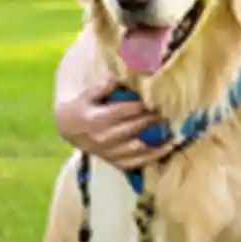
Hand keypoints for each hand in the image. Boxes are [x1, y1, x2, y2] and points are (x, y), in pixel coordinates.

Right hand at [54, 80, 173, 170]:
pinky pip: (137, 162)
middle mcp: (103, 138)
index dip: (140, 105)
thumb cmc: (82, 107)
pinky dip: (154, 156)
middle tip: (165, 110)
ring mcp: (109, 152)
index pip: (123, 111)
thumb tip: (122, 79)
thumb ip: (104, 86)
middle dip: (151, 119)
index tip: (154, 98)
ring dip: (157, 139)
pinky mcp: (115, 162)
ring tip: (171, 129)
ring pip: (138, 148)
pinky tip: (169, 146)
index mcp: (96, 119)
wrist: (69, 129)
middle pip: (133, 128)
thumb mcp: (88, 94)